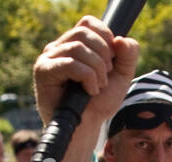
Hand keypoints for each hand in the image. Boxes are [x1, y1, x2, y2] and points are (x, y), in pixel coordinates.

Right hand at [33, 17, 140, 142]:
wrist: (86, 128)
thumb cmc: (99, 103)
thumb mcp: (121, 76)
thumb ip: (128, 56)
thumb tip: (121, 39)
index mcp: (74, 44)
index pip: (88, 23)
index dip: (105, 37)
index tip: (111, 61)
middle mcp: (58, 47)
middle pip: (84, 33)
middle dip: (103, 56)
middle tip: (105, 78)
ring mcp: (48, 58)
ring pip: (78, 48)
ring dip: (97, 70)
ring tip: (97, 88)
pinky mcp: (43, 71)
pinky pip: (71, 64)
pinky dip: (87, 78)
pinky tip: (89, 92)